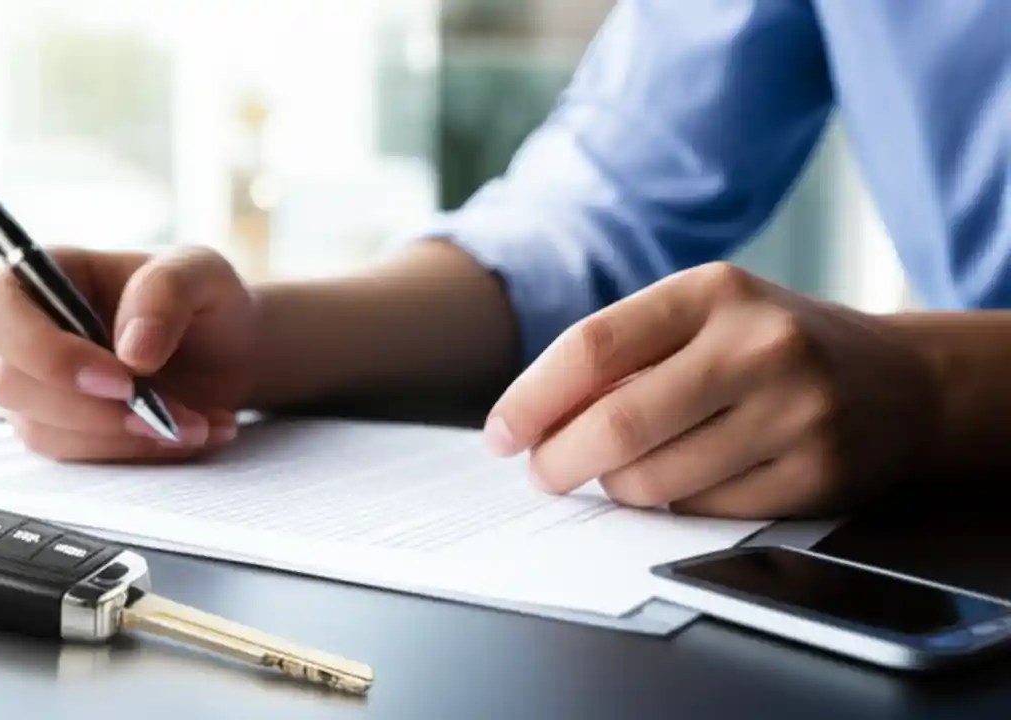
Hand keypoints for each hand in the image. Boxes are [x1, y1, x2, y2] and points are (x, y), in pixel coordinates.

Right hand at [0, 246, 257, 461]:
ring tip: (198, 424)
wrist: (230, 353)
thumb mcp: (202, 273)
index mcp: (45, 275)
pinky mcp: (62, 431)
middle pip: (12, 384)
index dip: (45, 352)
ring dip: (125, 438)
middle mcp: (26, 333)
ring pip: (45, 432)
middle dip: (96, 410)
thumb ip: (166, 292)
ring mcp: (37, 388)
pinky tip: (191, 434)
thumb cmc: (204, 300)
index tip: (121, 380)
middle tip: (173, 413)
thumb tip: (133, 353)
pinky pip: (80, 458)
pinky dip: (139, 453)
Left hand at [483, 262, 938, 517]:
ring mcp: (793, 411)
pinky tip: (685, 481)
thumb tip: (531, 418)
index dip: (532, 399)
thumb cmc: (769, 346)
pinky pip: (704, 512)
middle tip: (543, 473)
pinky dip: (675, 506)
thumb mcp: (704, 318)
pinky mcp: (815, 474)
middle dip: (560, 460)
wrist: (900, 380)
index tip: (500, 434)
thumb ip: (624, 355)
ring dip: (618, 487)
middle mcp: (757, 345)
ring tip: (623, 471)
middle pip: (618, 423)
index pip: (593, 347)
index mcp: (712, 291)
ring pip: (656, 479)